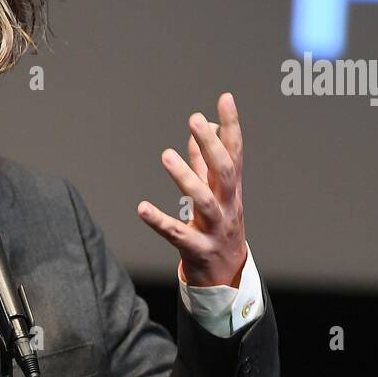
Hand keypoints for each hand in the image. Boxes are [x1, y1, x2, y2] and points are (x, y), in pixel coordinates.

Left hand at [137, 92, 247, 287]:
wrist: (225, 277)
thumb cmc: (217, 228)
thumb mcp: (214, 194)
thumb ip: (204, 164)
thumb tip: (200, 132)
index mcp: (231, 190)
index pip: (235, 153)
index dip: (231, 126)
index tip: (225, 98)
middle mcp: (228, 206)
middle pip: (225, 172)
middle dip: (212, 145)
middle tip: (196, 120)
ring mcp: (215, 229)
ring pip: (205, 201)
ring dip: (186, 178)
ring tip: (167, 156)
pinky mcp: (197, 250)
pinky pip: (178, 234)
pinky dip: (160, 221)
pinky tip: (142, 208)